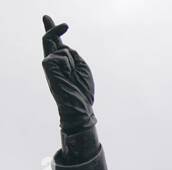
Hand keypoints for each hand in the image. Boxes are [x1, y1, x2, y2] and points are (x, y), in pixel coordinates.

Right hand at [41, 16, 95, 132]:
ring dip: (73, 61)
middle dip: (53, 28)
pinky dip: (68, 65)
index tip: (49, 19)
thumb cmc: (83, 90)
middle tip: (59, 21)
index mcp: (63, 62)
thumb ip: (74, 55)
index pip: (56, 44)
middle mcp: (54, 61)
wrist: (78, 105)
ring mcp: (49, 63)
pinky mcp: (46, 66)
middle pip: (50, 39)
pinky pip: (61, 56)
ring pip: (63, 49)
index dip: (54, 31)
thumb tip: (65, 47)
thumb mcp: (82, 68)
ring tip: (72, 76)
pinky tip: (67, 76)